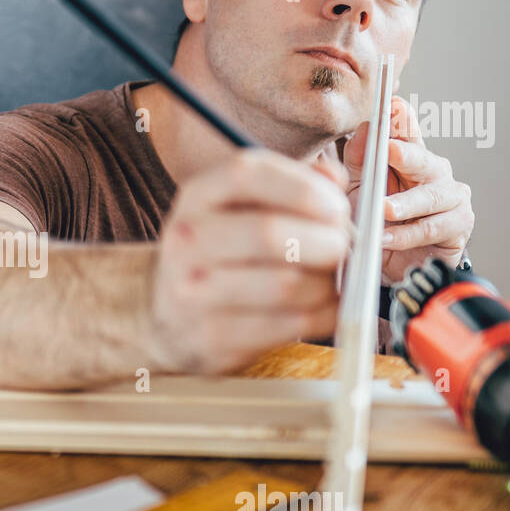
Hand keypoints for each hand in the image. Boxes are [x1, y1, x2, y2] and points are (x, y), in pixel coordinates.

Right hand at [146, 148, 350, 374]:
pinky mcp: (212, 336)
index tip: (336, 206)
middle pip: (270, 233)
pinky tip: (323, 308)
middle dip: (326, 240)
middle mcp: (187, 240)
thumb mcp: (241, 207)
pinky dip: (323, 316)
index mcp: (198, 196)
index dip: (302, 187)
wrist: (166, 317)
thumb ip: (291, 184)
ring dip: (327, 283)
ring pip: (287, 284)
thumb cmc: (221, 254)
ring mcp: (193, 292)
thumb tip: (335, 180)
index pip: (247, 174)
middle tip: (343, 247)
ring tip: (330, 279)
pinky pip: (290, 325)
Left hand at [343, 96, 473, 282]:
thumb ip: (360, 161)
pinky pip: (432, 227)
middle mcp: (435, 172)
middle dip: (407, 153)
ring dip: (405, 204)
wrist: (394, 266)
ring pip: (430, 196)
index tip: (391, 105)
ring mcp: (451, 196)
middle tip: (390, 149)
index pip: (407, 132)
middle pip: (423, 158)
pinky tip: (387, 238)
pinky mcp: (459, 224)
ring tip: (384, 210)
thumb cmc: (377, 223)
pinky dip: (407, 234)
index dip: (401, 119)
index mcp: (411, 158)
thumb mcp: (359, 190)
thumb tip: (365, 129)